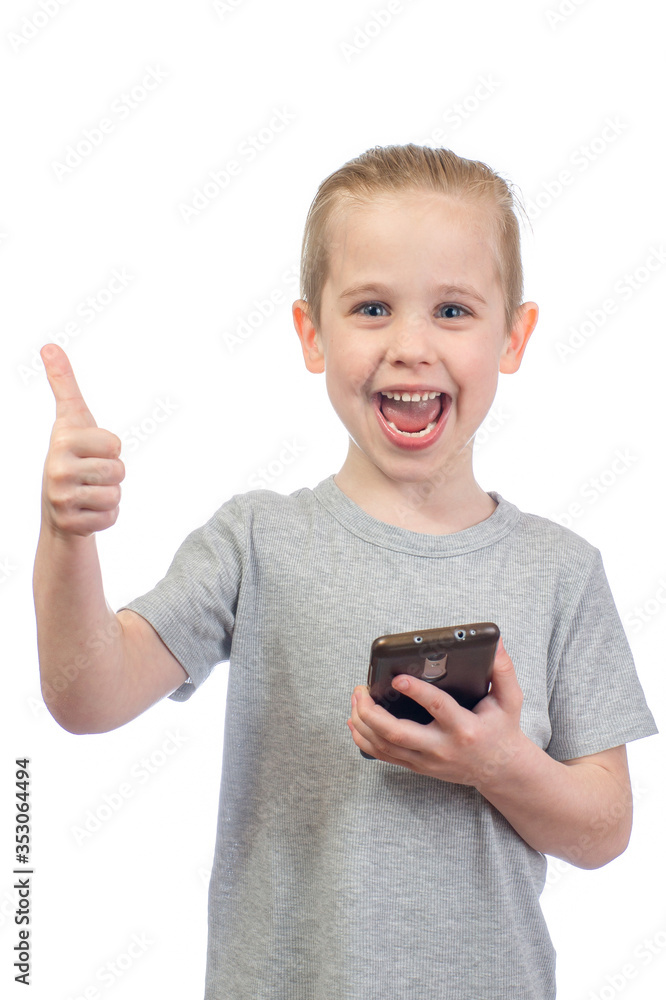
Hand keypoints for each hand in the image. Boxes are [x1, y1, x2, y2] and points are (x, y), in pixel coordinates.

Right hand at [40, 344, 124, 537]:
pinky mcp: (71, 524)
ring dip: (109, 495)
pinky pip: (111, 517)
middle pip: (118, 470)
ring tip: (89, 491)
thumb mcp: (71, 417)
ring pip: (116, 494)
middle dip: (111, 473)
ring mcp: (62, 499)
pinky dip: (105, 516)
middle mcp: (57, 470)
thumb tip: (49, 346)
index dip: (110, 449)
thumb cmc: (71, 454)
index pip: (115, 444)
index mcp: (62, 442)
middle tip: (90, 475)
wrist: (59, 505)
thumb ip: (63, 382)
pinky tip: (87, 510)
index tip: (90, 451)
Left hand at [348, 638, 526, 786]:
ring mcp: (426, 760)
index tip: (397, 677)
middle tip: (361, 689)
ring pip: (384, 746)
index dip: (416, 691)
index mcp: (464, 728)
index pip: (436, 708)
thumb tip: (497, 641)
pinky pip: (383, 756)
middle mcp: (441, 747)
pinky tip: (355, 721)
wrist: (500, 770)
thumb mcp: (509, 700)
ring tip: (356, 698)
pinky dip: (363, 740)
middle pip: (397, 733)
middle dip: (372, 712)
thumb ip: (503, 670)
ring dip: (363, 722)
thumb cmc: (502, 729)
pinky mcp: (417, 766)